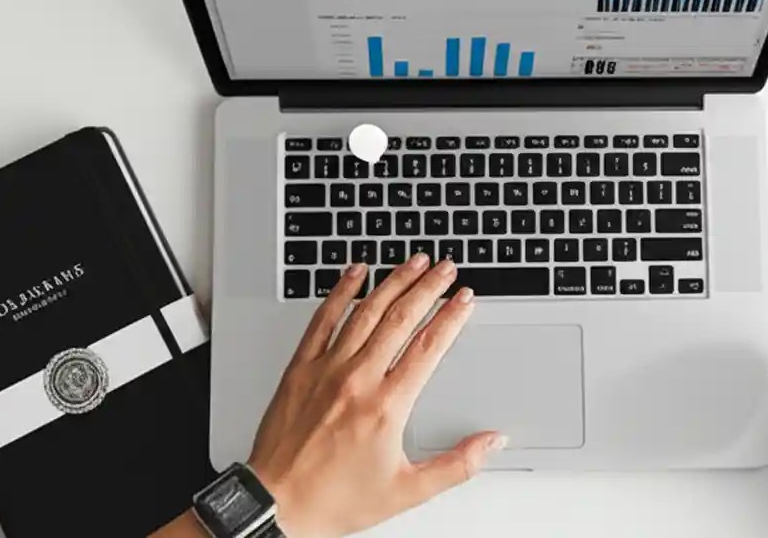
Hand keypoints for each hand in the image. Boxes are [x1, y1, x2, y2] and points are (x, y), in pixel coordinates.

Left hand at [248, 254, 503, 537]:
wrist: (276, 505)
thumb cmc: (334, 499)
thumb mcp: (407, 490)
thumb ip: (456, 464)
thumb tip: (491, 442)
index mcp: (387, 407)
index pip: (428, 348)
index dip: (451, 317)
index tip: (465, 298)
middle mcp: (357, 380)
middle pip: (401, 319)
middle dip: (428, 287)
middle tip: (445, 268)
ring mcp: (326, 370)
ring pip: (366, 312)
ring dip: (393, 282)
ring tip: (413, 262)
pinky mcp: (300, 369)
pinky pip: (323, 319)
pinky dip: (340, 292)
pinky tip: (354, 273)